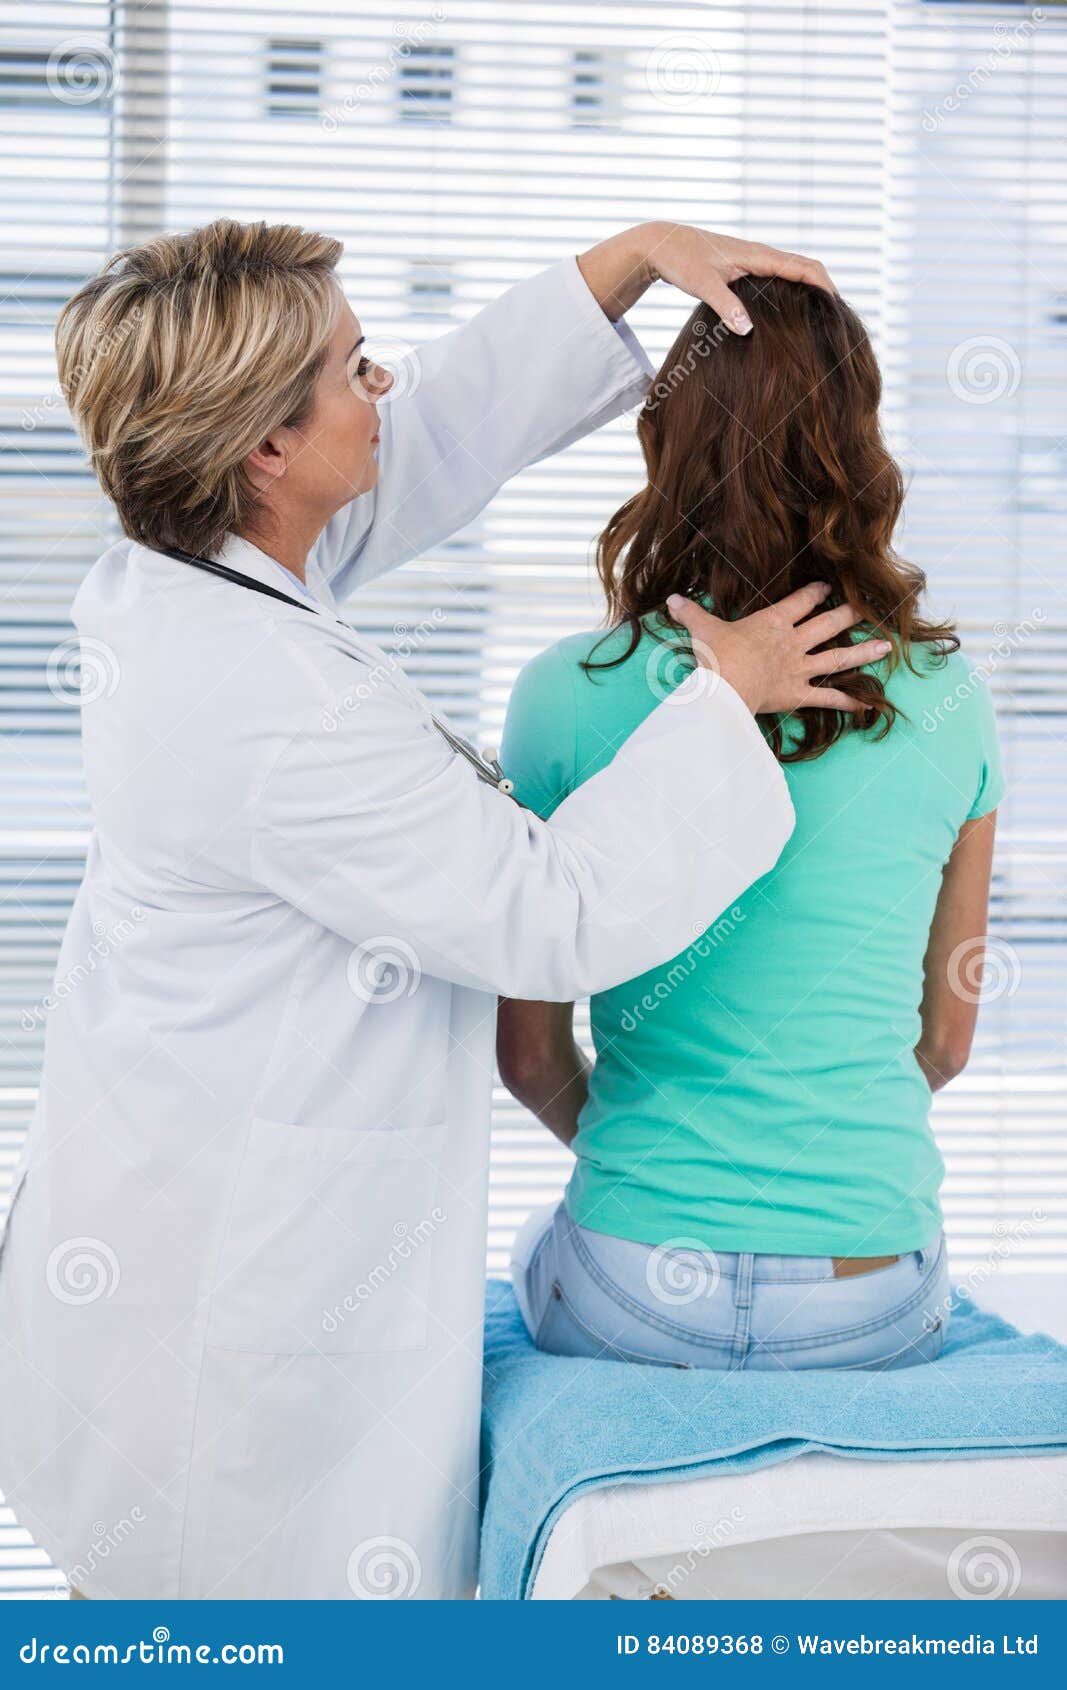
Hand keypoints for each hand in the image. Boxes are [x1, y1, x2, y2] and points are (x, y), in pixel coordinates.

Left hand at [578, 223, 835, 330]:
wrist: (663, 244)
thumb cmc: (681, 260)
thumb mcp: (702, 284)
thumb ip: (725, 306)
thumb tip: (748, 329)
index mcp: (758, 256)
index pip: (804, 266)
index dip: (825, 286)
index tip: (837, 308)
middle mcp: (761, 255)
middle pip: (805, 267)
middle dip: (824, 288)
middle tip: (835, 318)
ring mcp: (754, 260)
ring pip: (793, 271)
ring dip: (809, 289)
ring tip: (819, 317)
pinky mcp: (745, 268)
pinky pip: (778, 276)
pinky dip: (792, 289)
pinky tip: (788, 311)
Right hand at [666, 585, 891, 716]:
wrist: (725, 685)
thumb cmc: (715, 656)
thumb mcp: (702, 630)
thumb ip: (690, 613)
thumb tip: (670, 600)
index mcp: (772, 622)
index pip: (800, 601)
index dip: (815, 592)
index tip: (827, 587)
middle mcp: (793, 642)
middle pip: (828, 624)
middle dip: (849, 615)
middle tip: (867, 608)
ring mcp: (800, 668)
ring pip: (838, 657)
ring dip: (863, 651)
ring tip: (885, 646)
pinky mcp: (800, 694)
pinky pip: (828, 698)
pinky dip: (848, 702)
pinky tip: (867, 703)